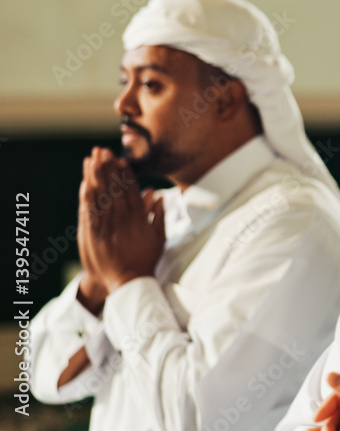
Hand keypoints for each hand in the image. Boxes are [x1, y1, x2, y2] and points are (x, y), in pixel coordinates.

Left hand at [78, 147, 165, 293]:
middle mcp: (124, 219)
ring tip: (91, 160)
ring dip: (96, 177)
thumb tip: (157, 194)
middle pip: (114, 188)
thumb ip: (158, 215)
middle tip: (102, 151)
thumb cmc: (144, 260)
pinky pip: (91, 213)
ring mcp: (109, 226)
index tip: (120, 159)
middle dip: (108, 168)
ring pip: (101, 197)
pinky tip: (84, 184)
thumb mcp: (159, 237)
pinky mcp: (95, 235)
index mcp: (140, 218)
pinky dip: (87, 198)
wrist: (128, 282)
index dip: (124, 173)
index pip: (131, 190)